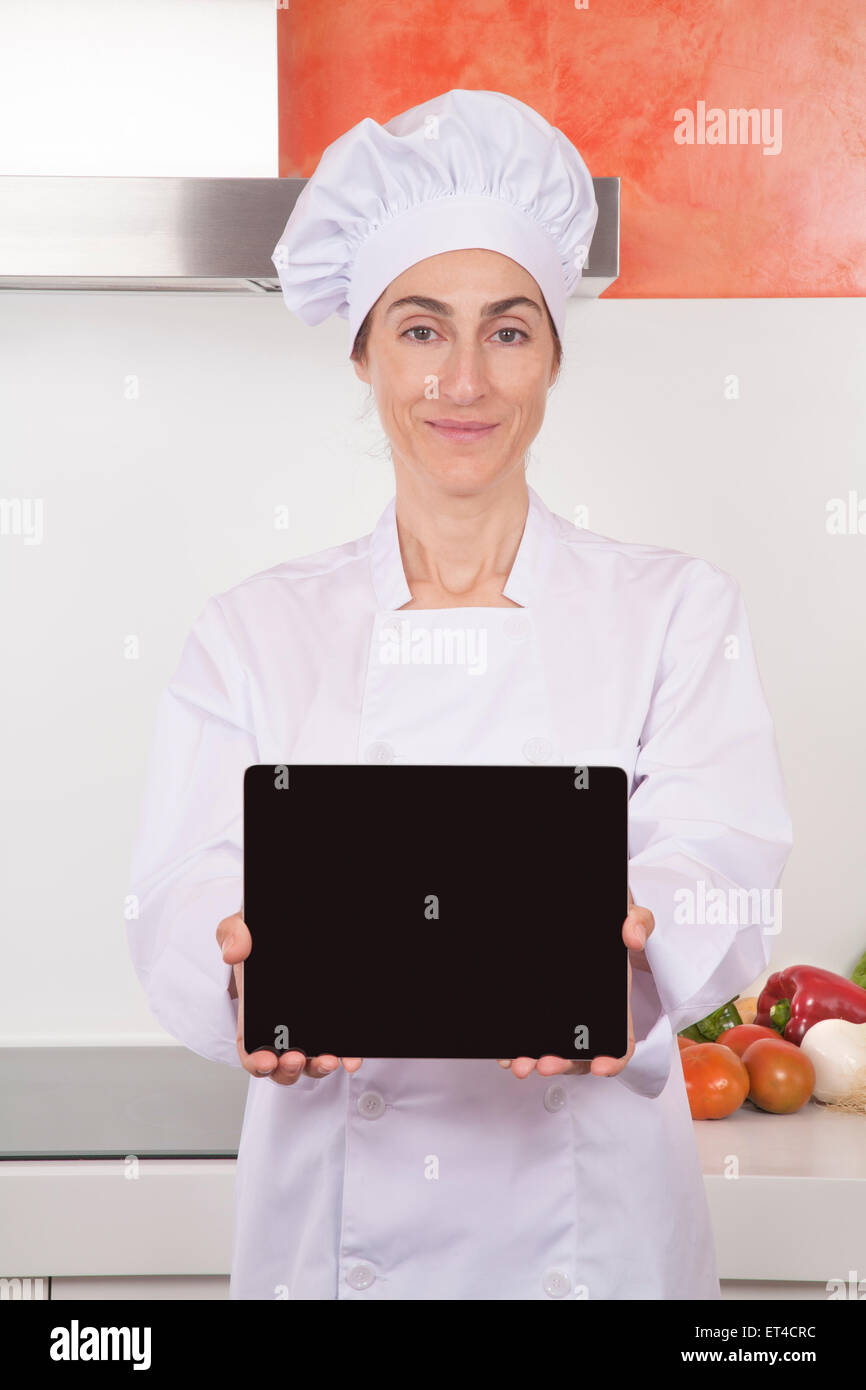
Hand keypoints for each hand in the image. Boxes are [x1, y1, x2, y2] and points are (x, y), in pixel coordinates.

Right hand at [216, 911, 362, 1084]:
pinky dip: (345, 1057)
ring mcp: (307, 1030)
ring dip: (317, 1068)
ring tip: (328, 1060)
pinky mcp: (330, 1024)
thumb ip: (232, 933)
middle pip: (281, 1065)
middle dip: (288, 1070)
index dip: (256, 1062)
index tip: (266, 1060)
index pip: (249, 1050)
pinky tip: (352, 1057)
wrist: (287, 929)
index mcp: (252, 1014)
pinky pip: (336, 1047)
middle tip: (297, 1059)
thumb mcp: (242, 926)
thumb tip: (233, 953)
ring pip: (310, 1063)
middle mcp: (280, 1029)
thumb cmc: (261, 936)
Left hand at [497, 888, 654, 1079]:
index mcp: (615, 1002)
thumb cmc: (611, 927)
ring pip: (556, 1051)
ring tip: (520, 1063)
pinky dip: (519, 1048)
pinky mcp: (544, 1012)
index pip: (622, 1041)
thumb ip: (637, 922)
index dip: (614, 1059)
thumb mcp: (629, 918)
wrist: (592, 922)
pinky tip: (506, 1052)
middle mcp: (590, 1016)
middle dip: (563, 1065)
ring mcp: (566, 1017)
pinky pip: (534, 1036)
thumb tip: (633, 937)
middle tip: (543, 1064)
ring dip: (537, 1060)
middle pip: (582, 1054)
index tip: (600, 1067)